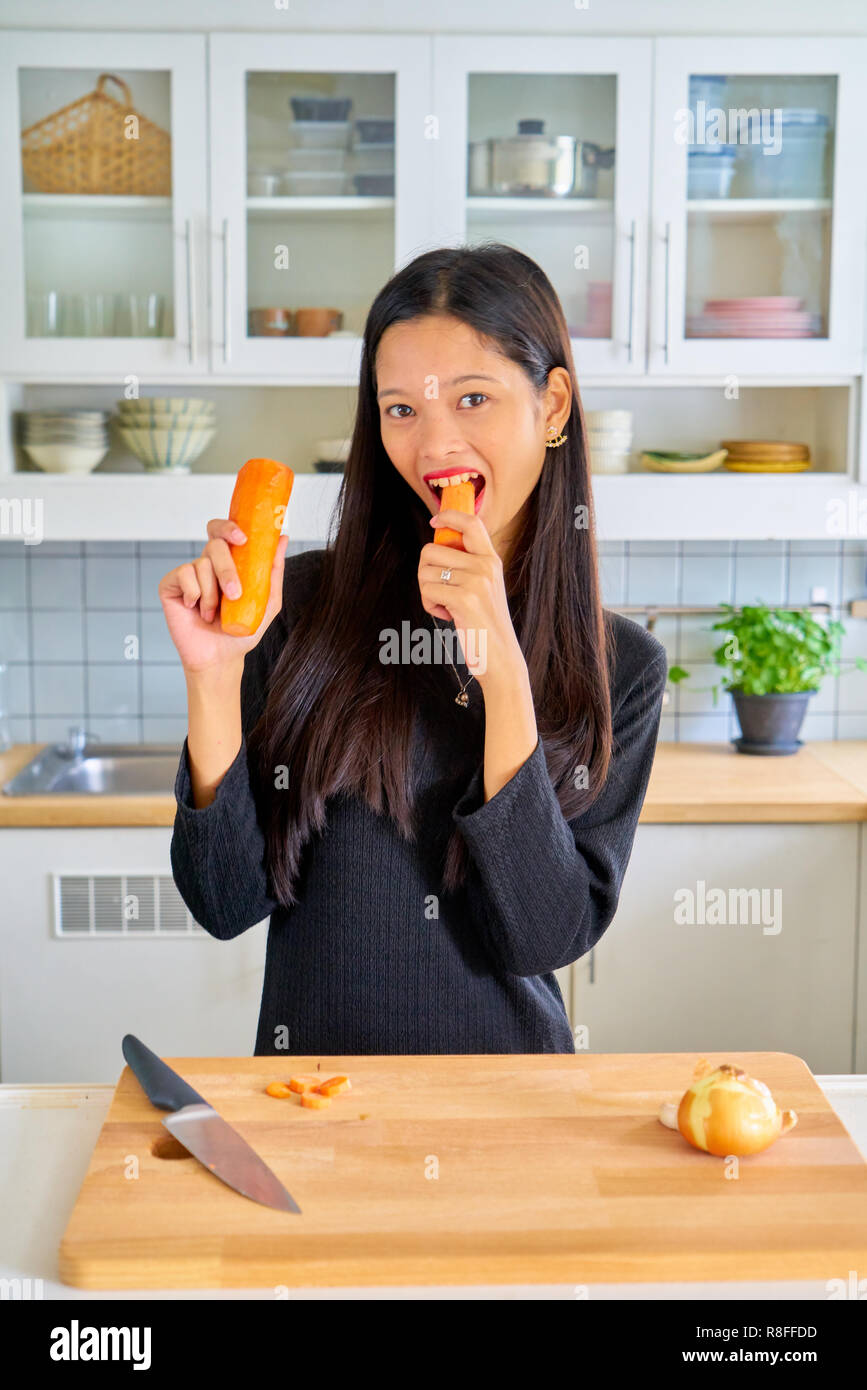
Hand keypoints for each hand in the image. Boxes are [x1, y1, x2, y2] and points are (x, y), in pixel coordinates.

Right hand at [159, 519, 287, 674]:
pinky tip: (196, 609)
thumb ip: (273, 569)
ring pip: (201, 564)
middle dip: (227, 569)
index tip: (243, 539)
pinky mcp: (170, 585)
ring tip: (214, 614)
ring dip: (212, 593)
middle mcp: (207, 565)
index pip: (224, 532)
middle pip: (214, 545)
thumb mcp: (267, 601)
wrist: (221, 657)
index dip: (229, 527)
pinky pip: (183, 575)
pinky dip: (194, 593)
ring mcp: (188, 574)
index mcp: (228, 564)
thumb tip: (282, 538)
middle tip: (234, 594)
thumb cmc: (241, 631)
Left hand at [419, 510, 526, 690]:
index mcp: (492, 560)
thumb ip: (468, 566)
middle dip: (424, 571)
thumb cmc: (485, 625)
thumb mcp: (484, 588)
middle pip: (432, 549)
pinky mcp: (465, 598)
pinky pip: (428, 590)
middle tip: (438, 591)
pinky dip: (430, 605)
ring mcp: (476, 581)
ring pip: (425, 571)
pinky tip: (446, 616)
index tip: (435, 522)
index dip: (449, 516)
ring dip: (426, 591)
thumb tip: (437, 545)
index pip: (471, 523)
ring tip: (445, 606)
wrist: (500, 658)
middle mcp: (486, 566)